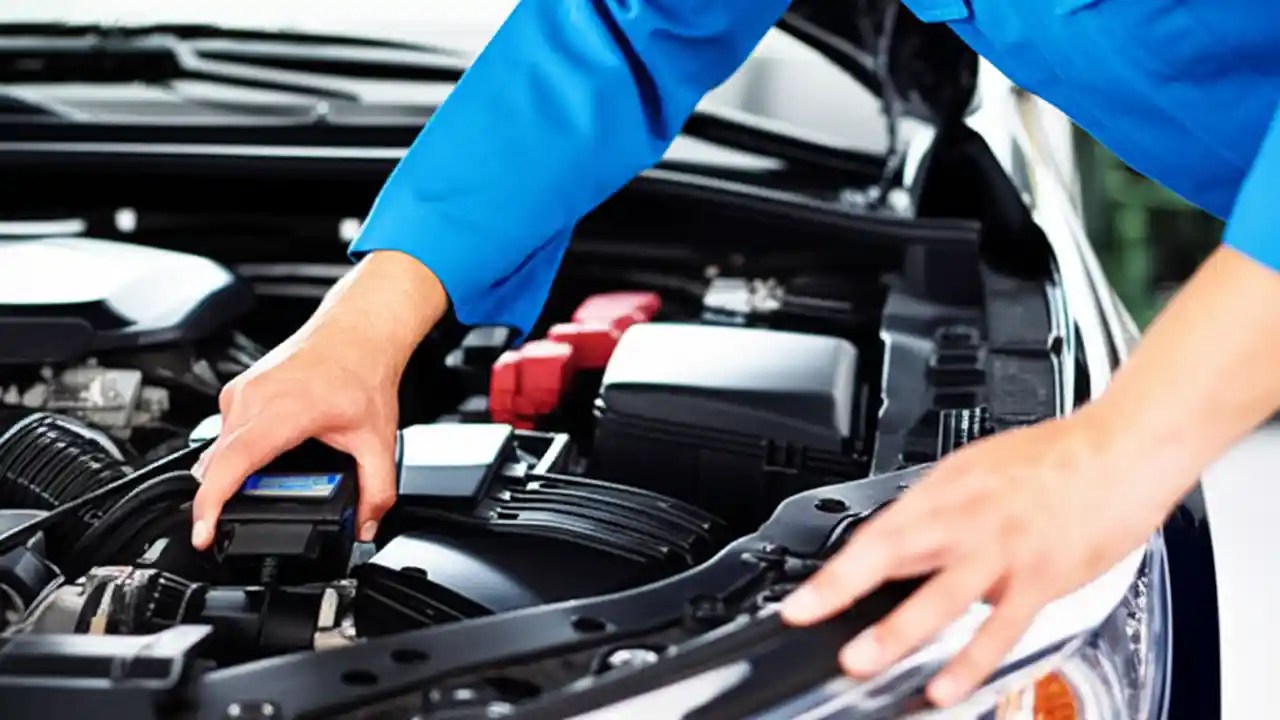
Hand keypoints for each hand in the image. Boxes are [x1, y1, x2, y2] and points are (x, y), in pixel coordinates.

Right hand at [190, 251, 447, 549]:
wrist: (358, 330)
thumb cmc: (362, 371)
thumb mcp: (378, 439)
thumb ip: (377, 490)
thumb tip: (366, 526)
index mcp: (283, 410)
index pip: (233, 464)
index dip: (212, 503)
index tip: (202, 532)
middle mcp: (254, 398)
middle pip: (218, 463)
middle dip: (218, 501)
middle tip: (229, 529)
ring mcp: (242, 390)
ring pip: (218, 448)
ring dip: (227, 476)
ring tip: (249, 498)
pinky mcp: (238, 388)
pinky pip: (223, 431)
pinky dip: (234, 454)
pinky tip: (256, 464)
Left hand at [778, 410, 1182, 705]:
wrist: (1123, 447)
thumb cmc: (1057, 458)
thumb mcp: (980, 468)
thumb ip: (942, 511)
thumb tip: (908, 545)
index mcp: (947, 489)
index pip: (877, 532)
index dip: (836, 569)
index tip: (802, 600)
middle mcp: (967, 516)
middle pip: (894, 552)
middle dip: (844, 587)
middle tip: (807, 616)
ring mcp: (1004, 548)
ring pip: (941, 593)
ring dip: (898, 631)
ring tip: (862, 662)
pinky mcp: (1042, 576)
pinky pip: (1002, 626)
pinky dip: (972, 659)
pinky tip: (947, 687)